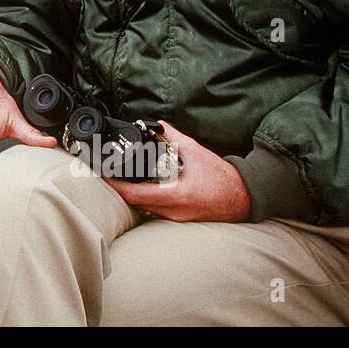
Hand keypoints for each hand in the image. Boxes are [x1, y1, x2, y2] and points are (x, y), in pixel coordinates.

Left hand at [104, 122, 251, 222]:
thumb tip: (158, 126)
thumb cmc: (223, 178)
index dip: (116, 185)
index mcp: (176, 196)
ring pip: (145, 209)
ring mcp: (177, 219)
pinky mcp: (180, 221)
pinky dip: (147, 200)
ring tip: (124, 179)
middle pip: (135, 203)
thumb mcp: (196, 152)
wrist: (244, 197)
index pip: (135, 194)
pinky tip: (145, 188)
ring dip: (133, 195)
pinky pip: (156, 212)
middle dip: (121, 189)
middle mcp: (174, 212)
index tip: (103, 174)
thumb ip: (174, 137)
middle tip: (110, 174)